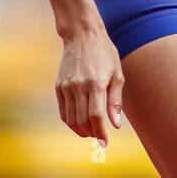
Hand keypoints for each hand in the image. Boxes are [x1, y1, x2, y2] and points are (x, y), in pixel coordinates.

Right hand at [55, 16, 123, 146]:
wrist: (82, 35)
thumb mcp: (117, 74)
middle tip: (100, 135)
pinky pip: (63, 112)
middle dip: (92, 132)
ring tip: (91, 131)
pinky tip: (80, 123)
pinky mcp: (59, 86)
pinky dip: (71, 122)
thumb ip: (115, 101)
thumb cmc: (104, 53)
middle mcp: (79, 86)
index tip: (105, 142)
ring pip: (71, 119)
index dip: (101, 132)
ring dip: (81, 130)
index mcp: (96, 83)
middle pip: (83, 120)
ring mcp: (66, 86)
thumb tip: (115, 124)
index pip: (96, 116)